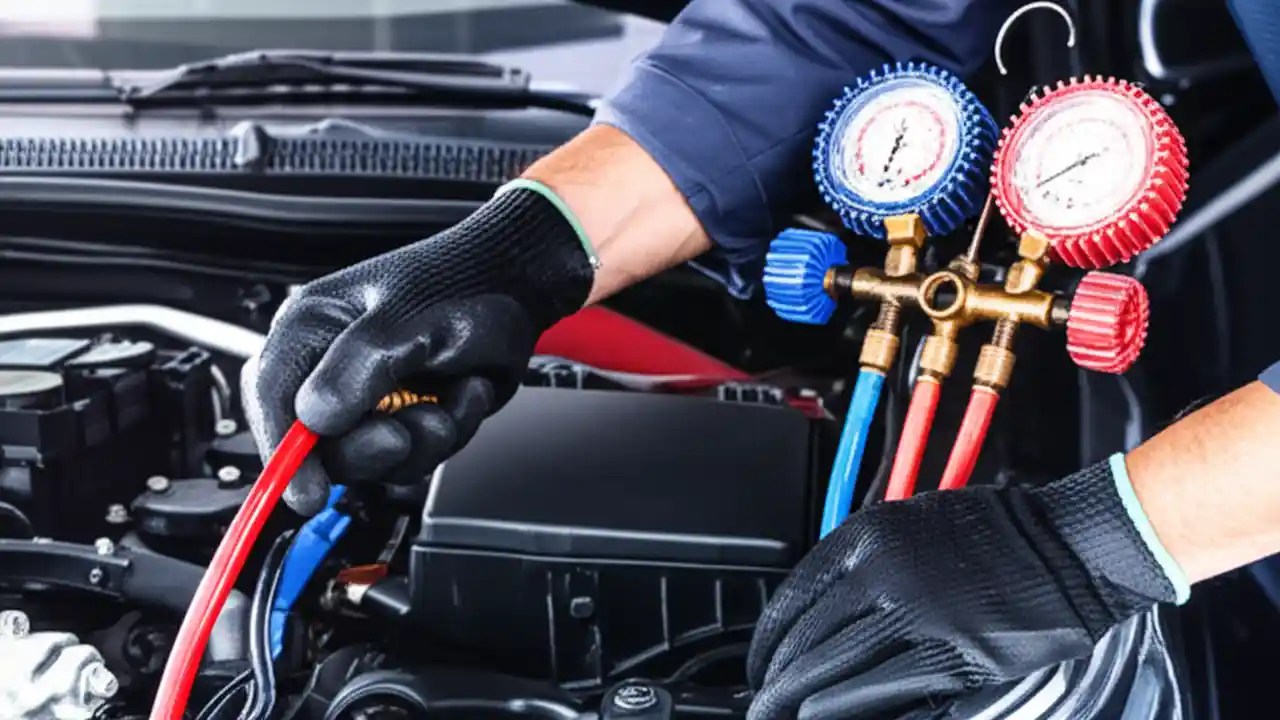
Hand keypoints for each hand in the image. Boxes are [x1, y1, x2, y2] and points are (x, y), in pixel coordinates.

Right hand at [242, 186, 592, 514]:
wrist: (517, 289)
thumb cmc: (461, 283)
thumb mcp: (405, 323)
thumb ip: (356, 371)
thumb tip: (314, 420)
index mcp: (311, 329)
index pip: (272, 395)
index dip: (283, 450)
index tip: (306, 492)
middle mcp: (331, 367)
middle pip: (320, 445)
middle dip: (372, 447)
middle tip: (403, 432)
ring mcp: (370, 398)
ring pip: (374, 460)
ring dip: (422, 437)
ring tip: (448, 396)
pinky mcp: (405, 418)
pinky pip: (415, 457)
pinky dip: (450, 431)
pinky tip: (463, 392)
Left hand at [746, 459, 1183, 719]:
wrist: (1066, 545)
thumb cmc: (995, 533)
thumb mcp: (911, 523)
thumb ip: (865, 561)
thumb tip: (824, 606)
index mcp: (868, 536)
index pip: (794, 596)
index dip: (768, 637)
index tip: (759, 659)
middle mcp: (882, 573)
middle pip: (805, 639)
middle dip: (775, 678)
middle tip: (761, 700)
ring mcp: (916, 615)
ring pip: (832, 668)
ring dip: (797, 699)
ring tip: (781, 714)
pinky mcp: (951, 655)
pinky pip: (879, 689)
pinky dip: (842, 708)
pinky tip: (821, 716)